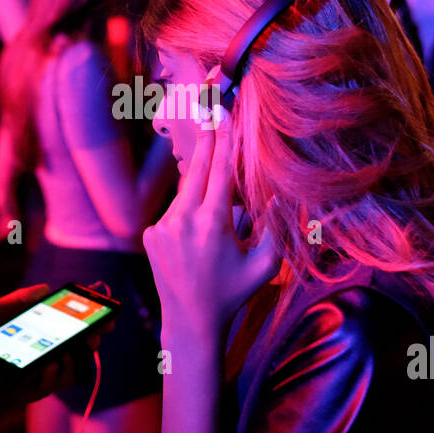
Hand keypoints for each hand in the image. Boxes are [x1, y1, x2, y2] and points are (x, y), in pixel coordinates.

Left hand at [0, 284, 109, 409]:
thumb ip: (22, 300)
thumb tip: (47, 289)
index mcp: (35, 339)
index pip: (69, 334)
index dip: (89, 327)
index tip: (106, 318)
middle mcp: (37, 359)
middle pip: (74, 355)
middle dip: (90, 344)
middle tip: (96, 336)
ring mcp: (30, 378)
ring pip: (64, 375)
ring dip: (71, 364)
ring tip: (67, 354)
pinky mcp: (20, 393)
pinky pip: (44, 389)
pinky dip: (50, 377)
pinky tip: (48, 366)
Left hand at [143, 117, 279, 348]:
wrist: (190, 322)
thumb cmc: (233, 293)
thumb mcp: (265, 265)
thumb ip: (276, 228)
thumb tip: (282, 195)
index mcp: (212, 223)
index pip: (221, 170)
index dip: (226, 140)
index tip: (226, 114)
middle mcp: (183, 219)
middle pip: (197, 168)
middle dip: (207, 140)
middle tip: (210, 110)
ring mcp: (162, 225)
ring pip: (186, 192)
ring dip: (200, 187)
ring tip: (215, 207)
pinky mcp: (151, 233)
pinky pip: (175, 211)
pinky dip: (188, 212)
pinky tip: (198, 238)